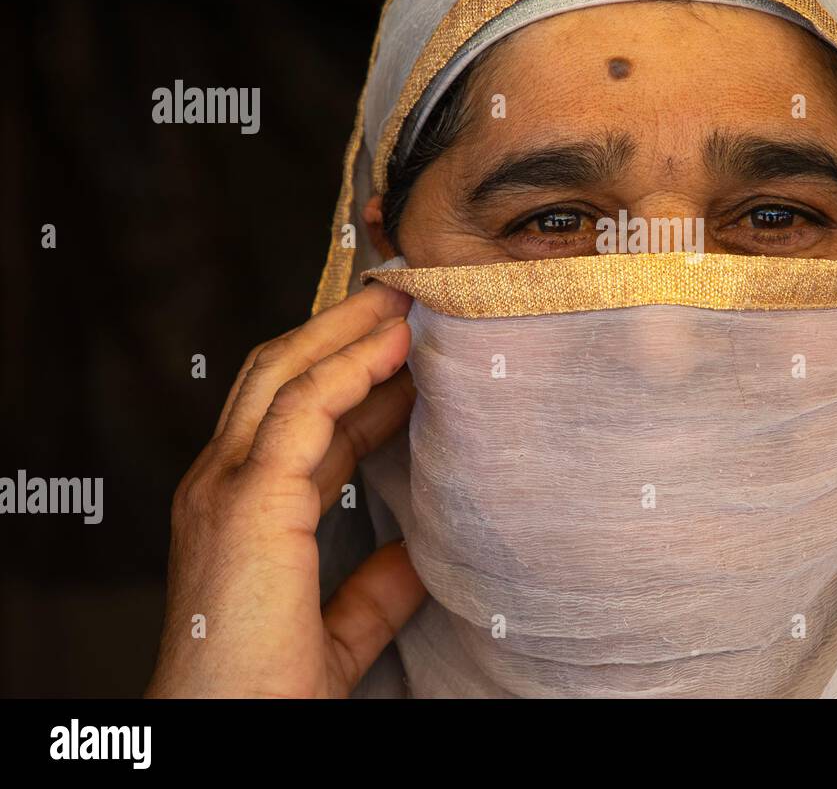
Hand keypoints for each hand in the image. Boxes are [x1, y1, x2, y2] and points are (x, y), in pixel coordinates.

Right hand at [145, 283, 424, 697]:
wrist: (231, 730)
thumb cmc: (267, 690)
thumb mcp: (337, 629)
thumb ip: (373, 590)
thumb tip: (419, 556)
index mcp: (241, 511)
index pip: (297, 420)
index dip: (353, 380)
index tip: (407, 356)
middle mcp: (224, 484)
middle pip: (279, 375)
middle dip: (341, 331)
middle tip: (404, 301)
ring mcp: (228, 486)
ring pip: (284, 373)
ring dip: (348, 330)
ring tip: (405, 300)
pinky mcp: (249, 499)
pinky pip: (301, 408)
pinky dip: (349, 366)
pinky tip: (392, 345)